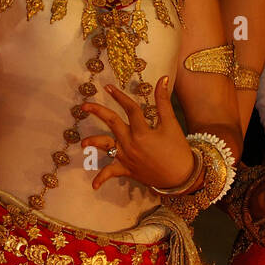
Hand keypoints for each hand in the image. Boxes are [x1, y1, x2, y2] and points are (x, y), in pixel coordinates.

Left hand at [80, 77, 194, 191]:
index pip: (129, 108)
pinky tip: (94, 185)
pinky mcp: (128, 170)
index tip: (108, 87)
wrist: (182, 177)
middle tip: (84, 106)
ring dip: (94, 143)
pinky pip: (112, 173)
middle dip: (97, 112)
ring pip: (106, 147)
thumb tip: (163, 79)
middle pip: (112, 123)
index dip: (119, 96)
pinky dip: (102, 178)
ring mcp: (127, 157)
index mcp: (142, 131)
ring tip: (83, 143)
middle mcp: (131, 143)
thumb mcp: (171, 124)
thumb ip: (164, 101)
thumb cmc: (178, 150)